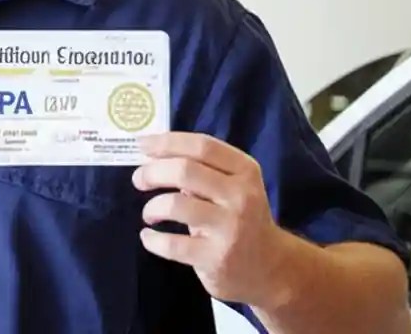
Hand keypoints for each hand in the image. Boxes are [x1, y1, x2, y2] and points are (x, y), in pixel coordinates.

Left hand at [132, 131, 294, 308]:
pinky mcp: (216, 258)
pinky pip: (171, 244)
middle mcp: (240, 196)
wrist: (271, 268)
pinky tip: (149, 237)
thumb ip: (203, 169)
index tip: (143, 145)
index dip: (167, 142)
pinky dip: (152, 239)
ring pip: (175, 205)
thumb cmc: (241, 218)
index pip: (202, 146)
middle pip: (185, 171)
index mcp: (245, 172)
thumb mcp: (235, 187)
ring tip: (149, 213)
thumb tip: (154, 156)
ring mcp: (229, 228)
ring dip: (152, 207)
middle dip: (152, 172)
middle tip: (139, 179)